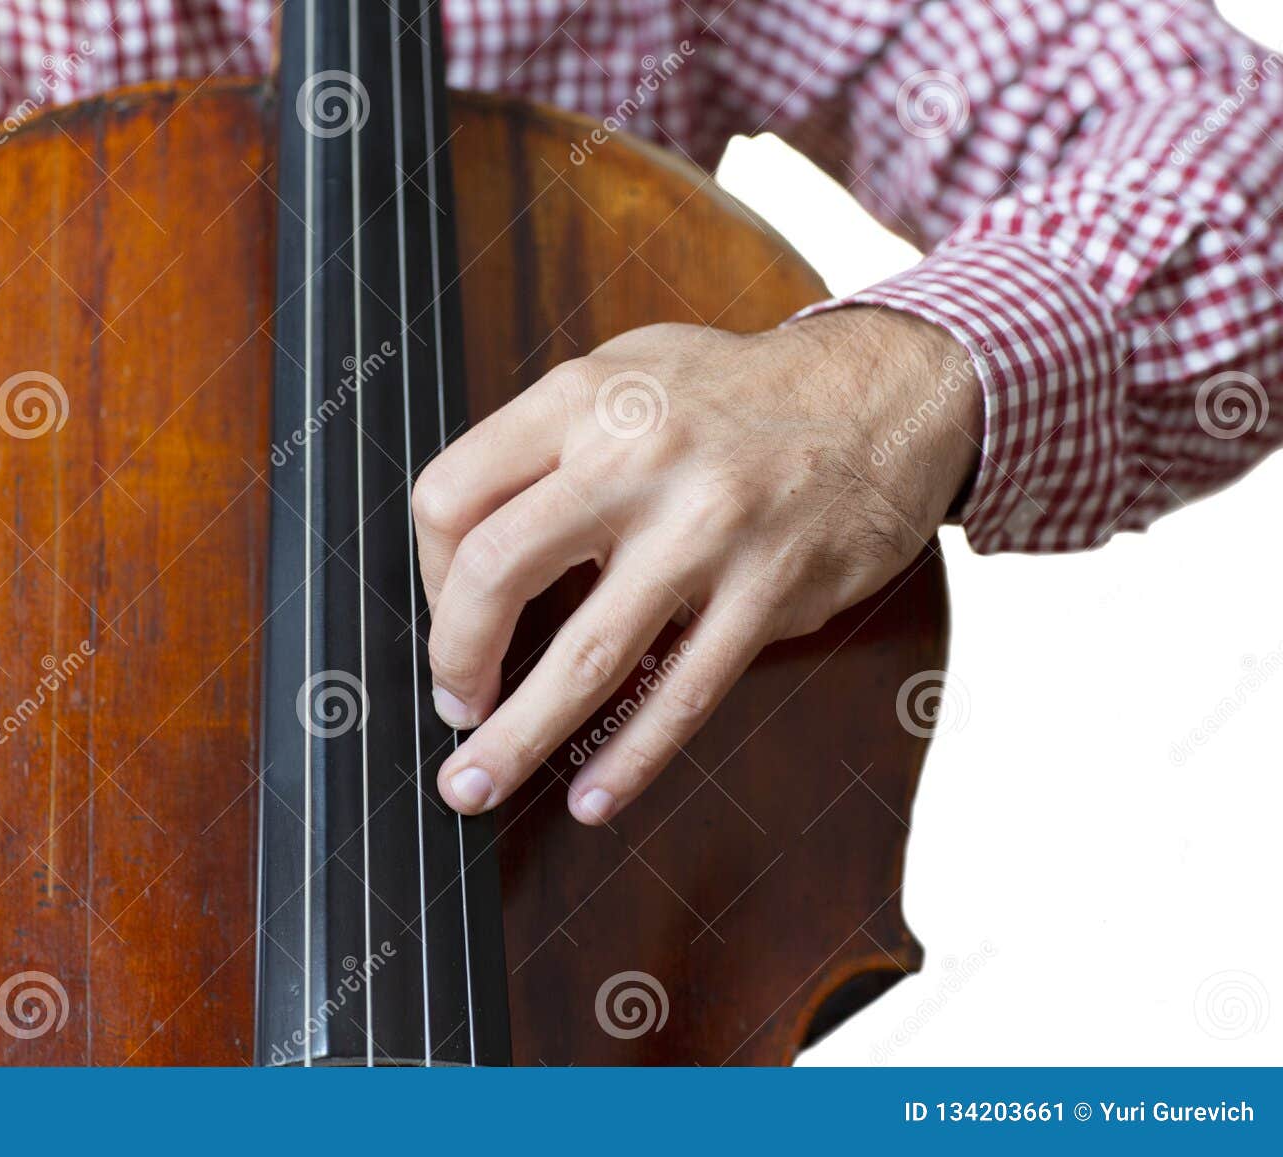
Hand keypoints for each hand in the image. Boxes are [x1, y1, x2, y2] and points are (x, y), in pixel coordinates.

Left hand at [412, 308, 981, 824]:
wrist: (880, 394)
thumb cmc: (735, 393)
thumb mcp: (622, 373)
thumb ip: (542, 444)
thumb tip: (464, 544)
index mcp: (580, 400)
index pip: (453, 496)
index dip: (428, 573)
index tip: (446, 610)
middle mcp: (635, 457)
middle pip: (496, 574)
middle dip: (455, 660)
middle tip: (454, 708)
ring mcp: (706, 528)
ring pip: (586, 656)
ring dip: (519, 738)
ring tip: (477, 785)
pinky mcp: (768, 590)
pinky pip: (684, 694)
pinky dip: (631, 758)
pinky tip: (595, 795)